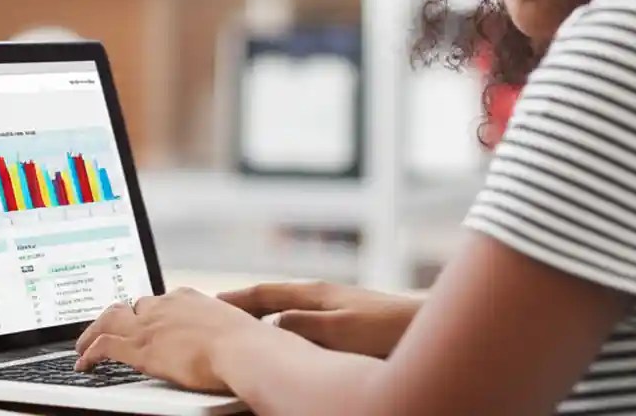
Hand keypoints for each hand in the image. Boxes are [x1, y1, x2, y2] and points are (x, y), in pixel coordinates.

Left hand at [74, 288, 271, 392]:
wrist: (245, 351)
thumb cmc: (252, 346)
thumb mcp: (239, 330)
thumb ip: (228, 331)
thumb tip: (240, 340)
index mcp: (189, 298)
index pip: (159, 301)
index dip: (147, 313)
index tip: (144, 321)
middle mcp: (166, 305)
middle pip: (131, 306)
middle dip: (117, 318)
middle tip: (108, 329)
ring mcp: (151, 325)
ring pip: (109, 320)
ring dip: (93, 332)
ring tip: (83, 345)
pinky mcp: (140, 347)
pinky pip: (104, 345)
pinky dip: (89, 353)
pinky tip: (84, 363)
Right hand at [218, 281, 421, 357]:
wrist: (428, 327)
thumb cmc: (388, 329)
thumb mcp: (341, 329)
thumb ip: (303, 325)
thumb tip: (269, 325)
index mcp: (314, 293)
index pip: (263, 293)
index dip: (234, 300)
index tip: (207, 304)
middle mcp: (319, 297)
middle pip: (270, 299)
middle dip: (242, 306)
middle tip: (213, 313)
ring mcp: (332, 308)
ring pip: (284, 311)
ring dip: (261, 317)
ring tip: (240, 327)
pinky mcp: (345, 323)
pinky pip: (300, 324)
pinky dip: (281, 329)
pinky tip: (283, 342)